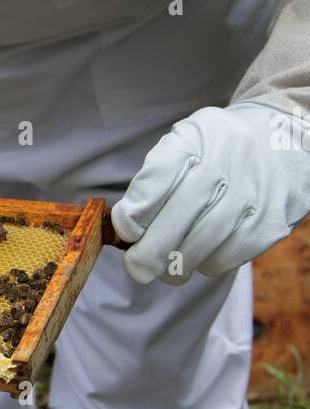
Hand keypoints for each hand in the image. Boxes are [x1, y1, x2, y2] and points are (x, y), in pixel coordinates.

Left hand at [111, 102, 309, 284]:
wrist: (281, 140)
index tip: (125, 230)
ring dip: (174, 267)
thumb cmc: (218, 149)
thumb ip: (154, 178)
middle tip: (136, 268)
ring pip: (198, 247)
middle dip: (148, 254)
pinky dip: (205, 265)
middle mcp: (223, 165)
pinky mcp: (267, 225)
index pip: (154, 182)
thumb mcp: (185, 141)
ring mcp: (248, 196)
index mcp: (193, 140)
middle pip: (175, 220)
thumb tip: (128, 227)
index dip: (133, 214)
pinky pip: (223, 258)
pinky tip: (202, 254)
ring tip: (165, 268)